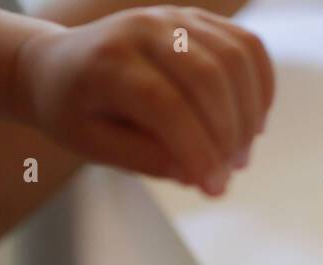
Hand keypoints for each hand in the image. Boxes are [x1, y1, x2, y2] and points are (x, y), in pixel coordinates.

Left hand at [12, 6, 272, 194]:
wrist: (60, 66)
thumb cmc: (77, 111)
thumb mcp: (95, 145)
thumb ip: (145, 159)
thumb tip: (197, 172)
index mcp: (107, 60)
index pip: (165, 104)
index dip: (197, 149)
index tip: (213, 189)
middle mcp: (142, 28)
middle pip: (207, 77)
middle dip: (228, 135)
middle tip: (228, 175)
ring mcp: (174, 18)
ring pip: (235, 61)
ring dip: (249, 115)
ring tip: (240, 155)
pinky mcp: (199, 21)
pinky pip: (249, 47)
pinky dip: (262, 88)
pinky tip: (254, 123)